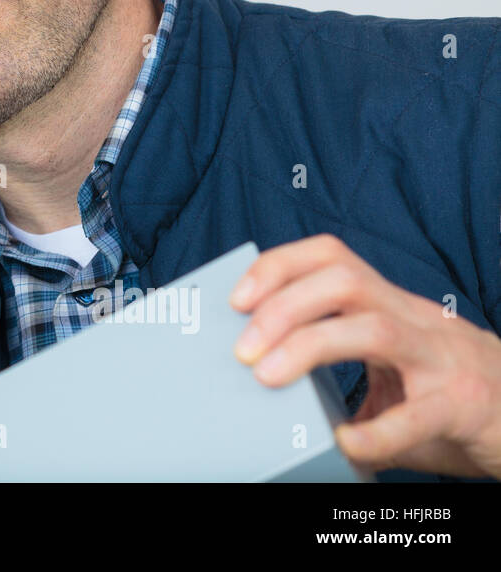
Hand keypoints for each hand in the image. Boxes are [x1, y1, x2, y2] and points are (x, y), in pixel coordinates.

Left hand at [229, 233, 500, 478]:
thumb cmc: (452, 394)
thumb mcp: (391, 367)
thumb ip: (340, 368)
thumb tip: (267, 377)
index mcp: (392, 306)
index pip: (332, 258)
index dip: (280, 267)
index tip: (237, 299)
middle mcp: (415, 321)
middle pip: (344, 281)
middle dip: (284, 306)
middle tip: (244, 348)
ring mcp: (442, 360)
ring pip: (375, 329)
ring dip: (311, 347)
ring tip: (269, 377)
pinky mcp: (464, 406)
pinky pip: (417, 415)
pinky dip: (376, 432)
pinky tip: (346, 444)